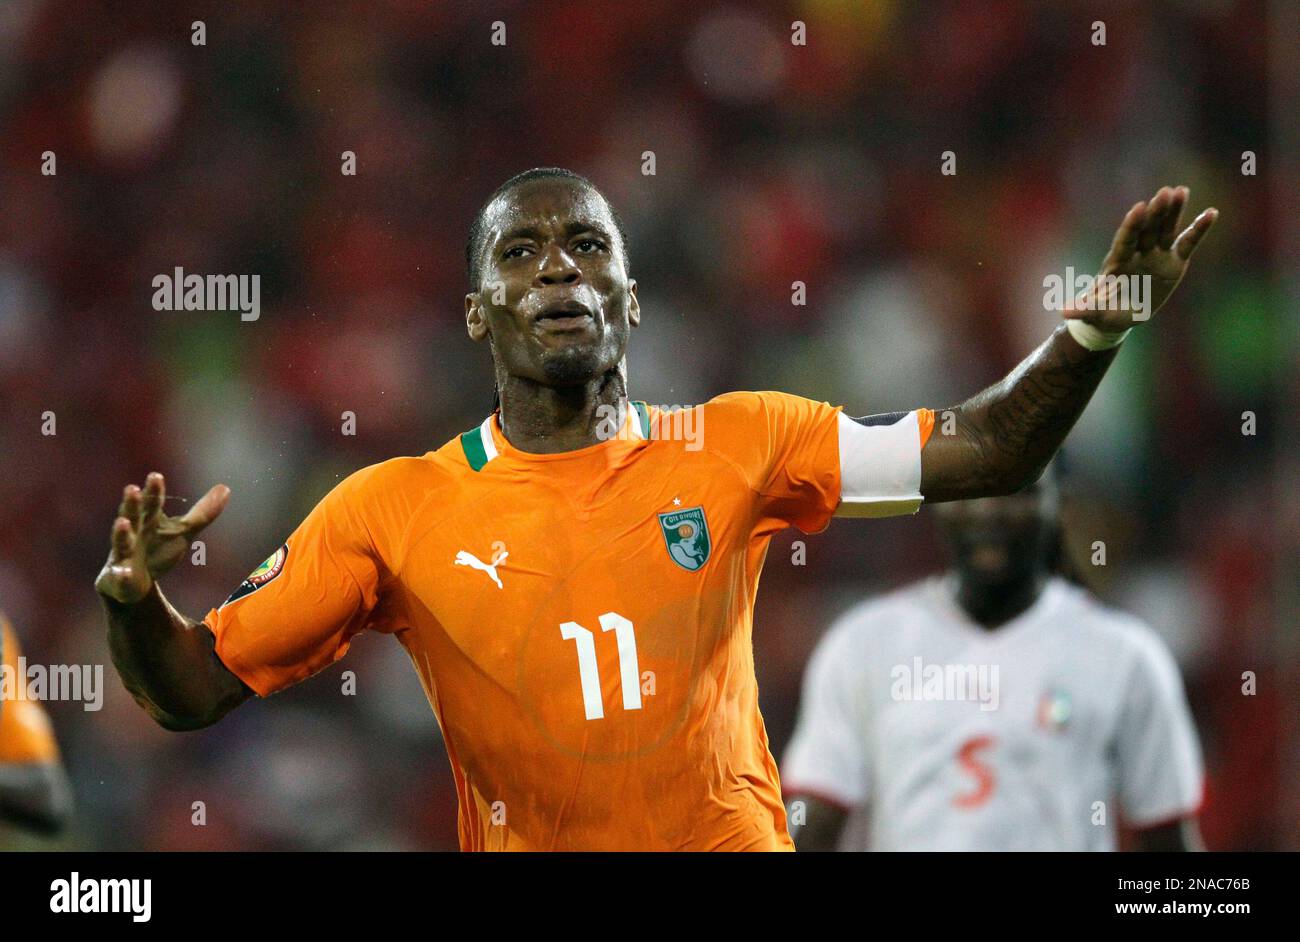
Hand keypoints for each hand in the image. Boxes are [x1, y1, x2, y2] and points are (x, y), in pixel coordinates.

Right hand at [95, 473, 229, 604]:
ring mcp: (124, 555)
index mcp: (149, 520)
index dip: (154, 490)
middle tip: (132, 489)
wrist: (134, 582)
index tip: (156, 475)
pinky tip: (123, 573)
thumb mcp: (183, 532)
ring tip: (123, 522)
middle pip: (133, 516)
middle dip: (132, 504)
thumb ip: (202, 513)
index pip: (152, 503)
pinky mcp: (120, 577)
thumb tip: (226, 488)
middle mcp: (134, 534)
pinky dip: (121, 574)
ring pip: (121, 542)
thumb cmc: (157, 550)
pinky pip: (120, 576)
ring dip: (121, 532)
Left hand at [1066, 186, 1217, 331]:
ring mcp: (1156, 255)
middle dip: (1155, 213)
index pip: (1125, 241)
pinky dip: (1199, 229)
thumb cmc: (1103, 313)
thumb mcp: (1094, 314)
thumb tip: (1062, 312)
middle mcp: (1137, 253)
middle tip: (1164, 192)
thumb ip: (1083, 310)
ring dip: (1174, 212)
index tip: (1138, 208)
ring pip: (1165, 230)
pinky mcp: (1173, 261)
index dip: (1131, 226)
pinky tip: (1212, 213)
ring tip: (1181, 191)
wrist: (1119, 316)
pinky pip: (1188, 243)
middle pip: (1146, 229)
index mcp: (1117, 263)